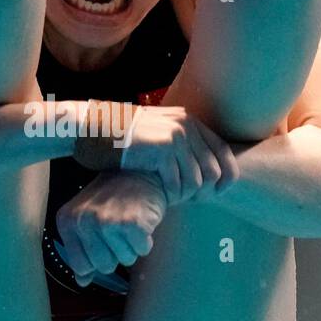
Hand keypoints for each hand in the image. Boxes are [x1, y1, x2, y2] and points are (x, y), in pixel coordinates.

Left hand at [55, 170, 166, 285]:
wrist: (139, 170)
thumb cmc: (113, 197)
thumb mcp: (89, 220)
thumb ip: (82, 250)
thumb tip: (82, 281)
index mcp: (67, 221)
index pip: (82, 266)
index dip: (98, 259)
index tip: (105, 239)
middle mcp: (84, 220)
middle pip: (104, 266)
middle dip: (117, 253)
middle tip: (120, 228)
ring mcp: (107, 221)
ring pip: (125, 259)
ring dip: (132, 246)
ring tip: (130, 221)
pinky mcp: (132, 222)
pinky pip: (142, 250)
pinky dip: (146, 241)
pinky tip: (142, 221)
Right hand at [117, 103, 238, 206]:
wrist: (94, 128)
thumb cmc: (123, 137)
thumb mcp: (157, 131)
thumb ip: (181, 143)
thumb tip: (206, 170)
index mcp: (188, 120)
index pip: (223, 150)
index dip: (226, 174)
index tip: (218, 192)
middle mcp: (186, 125)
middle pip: (213, 170)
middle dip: (203, 191)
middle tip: (188, 199)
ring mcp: (175, 136)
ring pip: (197, 180)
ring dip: (185, 194)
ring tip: (172, 196)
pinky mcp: (162, 150)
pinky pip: (177, 184)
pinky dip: (171, 194)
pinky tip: (161, 195)